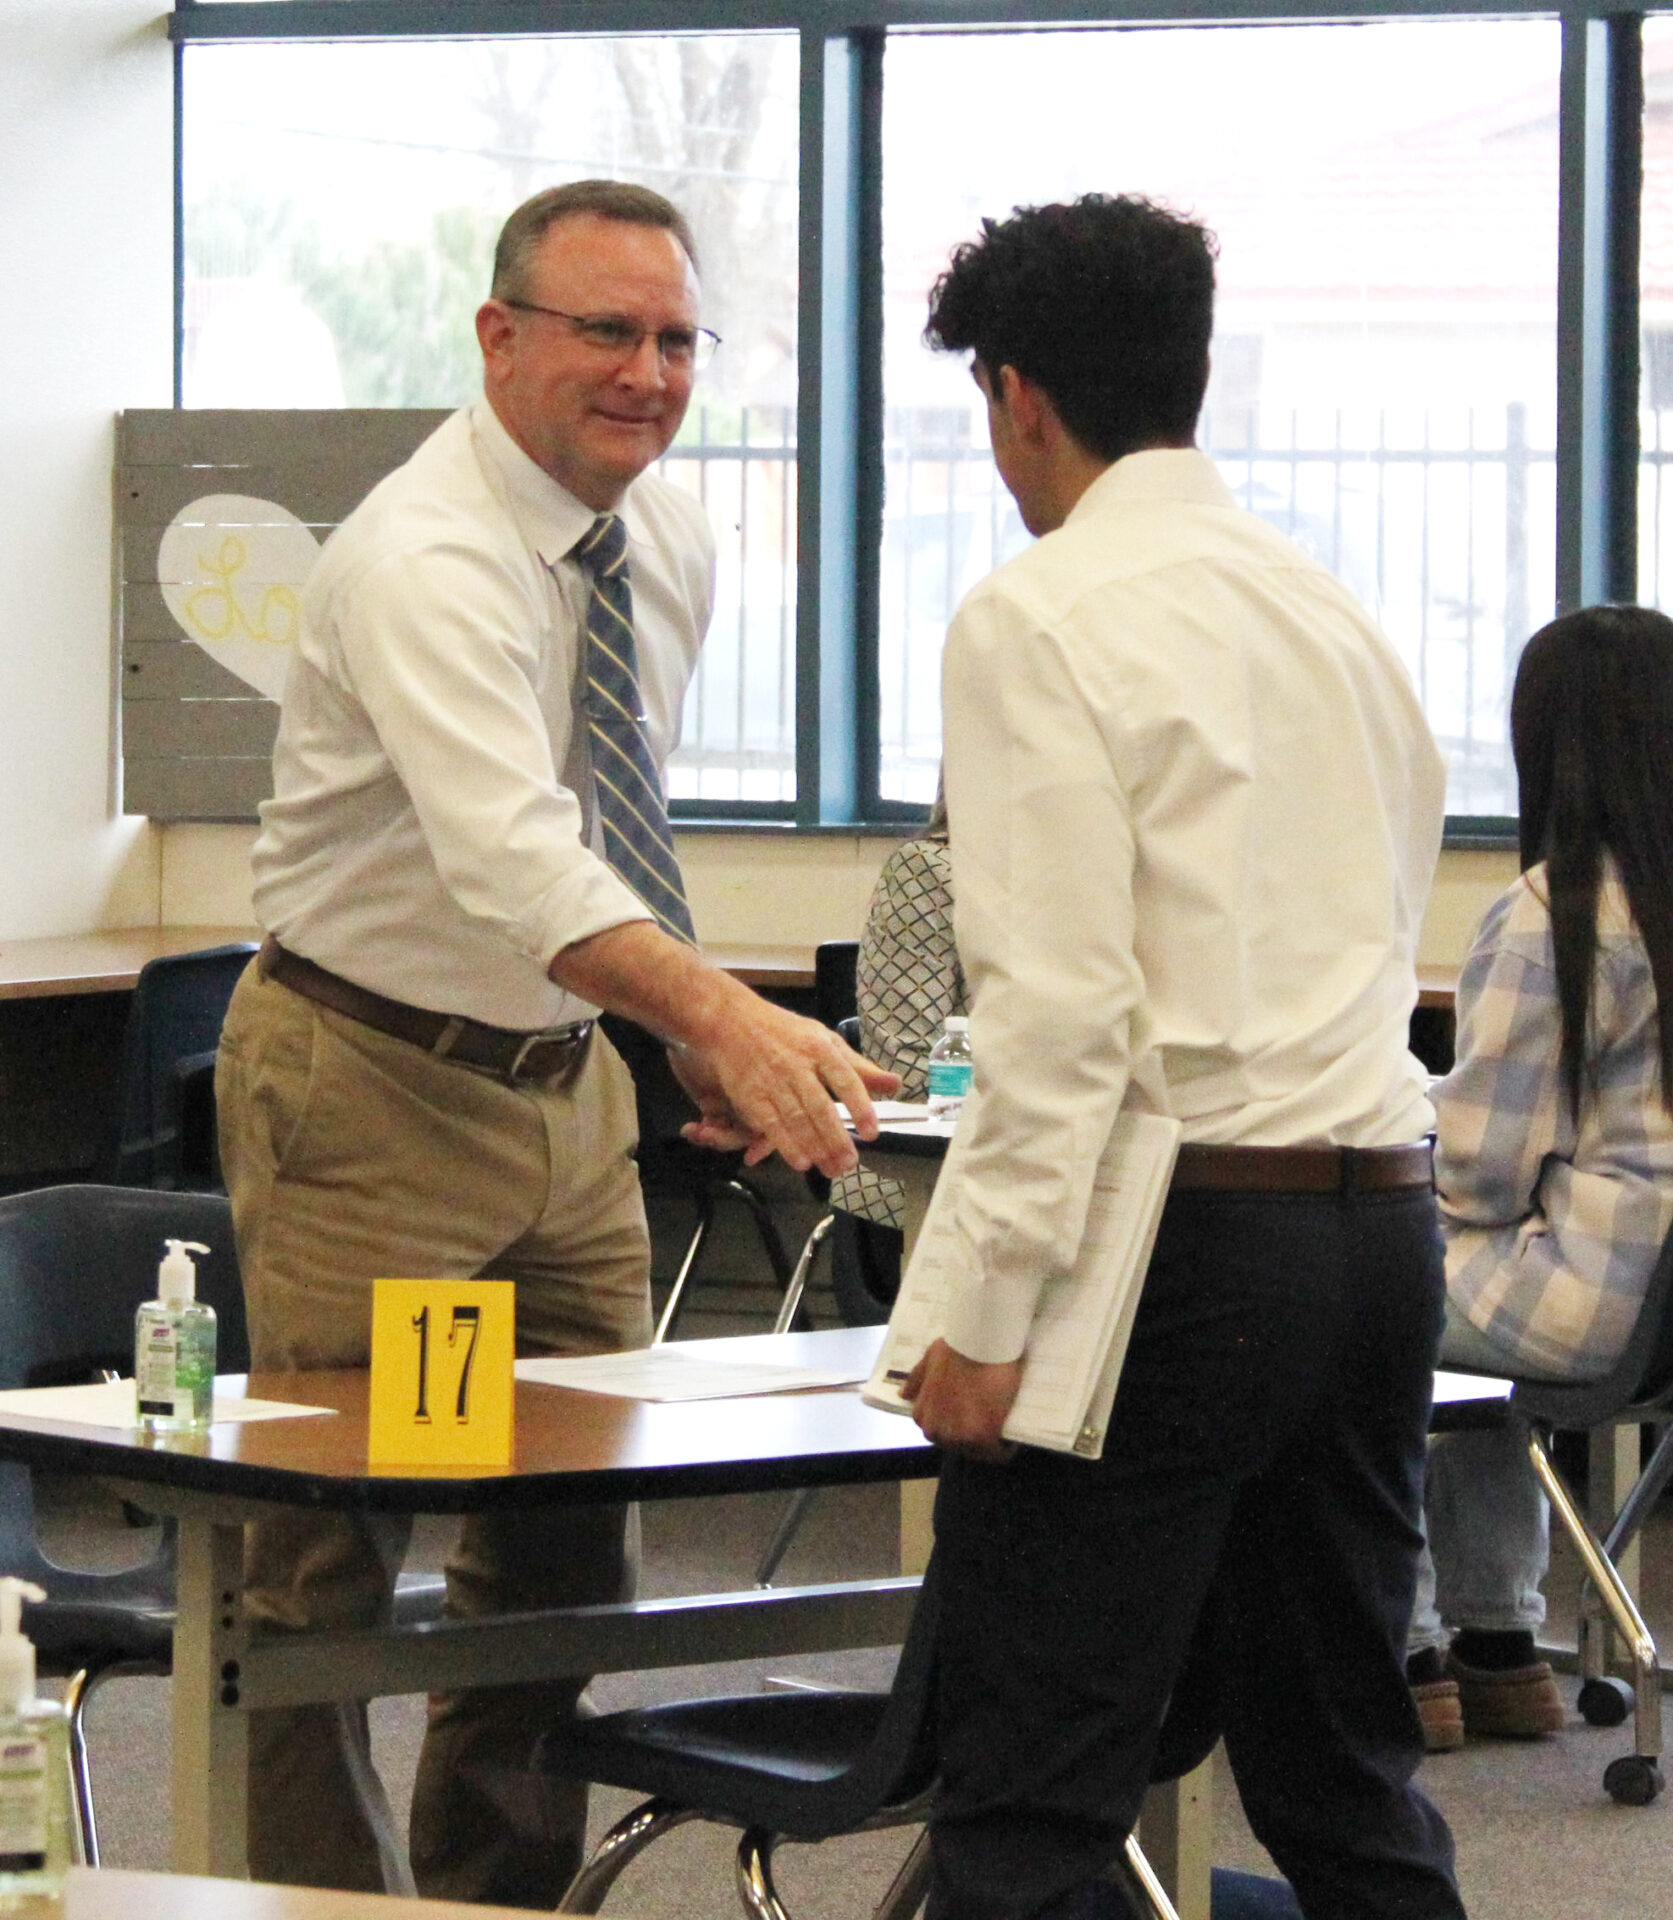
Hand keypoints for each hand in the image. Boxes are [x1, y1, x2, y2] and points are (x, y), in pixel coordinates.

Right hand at [672, 1003, 899, 1177]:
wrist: (729, 1020)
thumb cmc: (782, 1031)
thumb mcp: (824, 1039)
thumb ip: (859, 1066)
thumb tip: (895, 1084)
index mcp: (820, 1048)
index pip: (846, 1080)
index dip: (860, 1108)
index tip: (871, 1133)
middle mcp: (797, 1064)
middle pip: (821, 1108)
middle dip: (837, 1140)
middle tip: (850, 1164)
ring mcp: (771, 1080)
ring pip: (797, 1120)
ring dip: (816, 1148)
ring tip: (832, 1169)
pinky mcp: (749, 1095)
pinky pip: (770, 1125)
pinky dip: (786, 1145)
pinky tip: (801, 1162)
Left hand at [901, 1338, 1022, 1460]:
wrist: (981, 1343)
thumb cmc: (956, 1348)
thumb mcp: (928, 1361)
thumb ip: (916, 1380)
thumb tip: (904, 1395)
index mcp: (922, 1415)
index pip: (941, 1434)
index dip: (960, 1425)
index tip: (974, 1414)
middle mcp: (936, 1430)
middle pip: (959, 1446)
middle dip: (975, 1435)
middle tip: (991, 1418)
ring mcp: (959, 1436)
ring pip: (979, 1451)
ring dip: (992, 1442)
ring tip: (1004, 1425)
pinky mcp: (983, 1437)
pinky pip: (999, 1453)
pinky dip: (1007, 1447)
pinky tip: (1014, 1437)